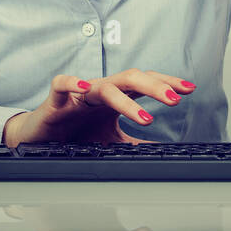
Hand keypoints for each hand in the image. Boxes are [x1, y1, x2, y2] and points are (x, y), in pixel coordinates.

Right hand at [2, 69, 193, 147]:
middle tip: (176, 99)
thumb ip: (135, 142)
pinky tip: (84, 86)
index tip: (190, 89)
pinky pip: (62, 84)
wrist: (39, 138)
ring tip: (146, 117)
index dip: (166, 84)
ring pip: (105, 86)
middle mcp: (100, 90)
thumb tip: (164, 152)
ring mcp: (79, 93)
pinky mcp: (56, 100)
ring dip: (127, 100)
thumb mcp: (111, 141)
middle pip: (131, 79)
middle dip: (155, 86)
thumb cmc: (75, 135)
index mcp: (115, 96)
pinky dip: (72, 82)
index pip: (145, 83)